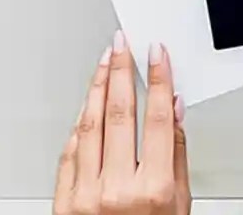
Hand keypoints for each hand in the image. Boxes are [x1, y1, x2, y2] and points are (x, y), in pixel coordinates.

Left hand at [54, 31, 190, 214]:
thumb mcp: (179, 206)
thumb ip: (176, 155)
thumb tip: (175, 112)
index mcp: (151, 190)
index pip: (156, 118)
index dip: (157, 79)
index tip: (157, 54)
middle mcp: (115, 190)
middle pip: (118, 113)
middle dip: (121, 71)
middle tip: (122, 44)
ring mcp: (85, 196)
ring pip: (88, 126)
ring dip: (96, 88)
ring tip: (104, 63)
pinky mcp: (63, 202)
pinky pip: (69, 152)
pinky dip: (79, 124)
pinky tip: (85, 106)